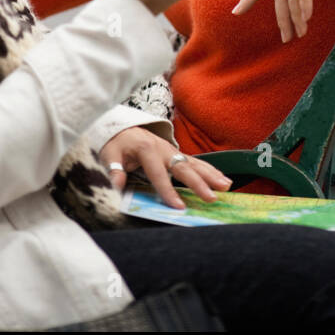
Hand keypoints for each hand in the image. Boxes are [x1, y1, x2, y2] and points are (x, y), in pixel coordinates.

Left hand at [98, 126, 231, 208]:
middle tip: (211, 198)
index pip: (159, 174)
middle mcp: (164, 149)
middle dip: (199, 183)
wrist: (122, 127)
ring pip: (195, 163)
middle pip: (183, 167)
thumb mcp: (108, 154)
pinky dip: (211, 170)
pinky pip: (196, 162)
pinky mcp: (177, 154)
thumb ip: (114, 170)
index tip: (179, 206)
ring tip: (226, 186)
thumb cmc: (116, 143)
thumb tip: (117, 185)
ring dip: (211, 175)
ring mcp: (173, 150)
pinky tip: (223, 179)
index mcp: (146, 149)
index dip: (168, 191)